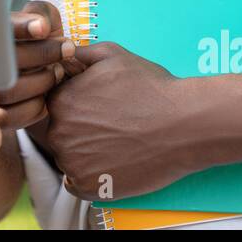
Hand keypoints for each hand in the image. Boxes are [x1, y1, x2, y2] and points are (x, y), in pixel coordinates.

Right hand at [0, 1, 77, 129]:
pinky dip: (36, 105)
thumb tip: (43, 25)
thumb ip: (41, 13)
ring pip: (9, 90)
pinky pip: (12, 116)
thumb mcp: (38, 21)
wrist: (26, 80)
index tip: (44, 27)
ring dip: (43, 80)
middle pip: (3, 60)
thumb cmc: (33, 44)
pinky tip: (45, 94)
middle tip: (67, 48)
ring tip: (58, 71)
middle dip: (42, 53)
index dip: (20, 27)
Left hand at [45, 42, 202, 201]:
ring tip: (117, 143)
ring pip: (68, 158)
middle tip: (113, 124)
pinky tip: (114, 162)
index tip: (101, 106)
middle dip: (80, 128)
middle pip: (61, 132)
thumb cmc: (150, 88)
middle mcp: (59, 133)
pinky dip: (92, 176)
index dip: (79, 104)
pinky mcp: (89, 187)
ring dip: (85, 153)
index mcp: (60, 101)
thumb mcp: (111, 55)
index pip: (56, 104)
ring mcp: (72, 163)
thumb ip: (78, 53)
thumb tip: (61, 55)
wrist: (185, 125)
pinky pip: (77, 183)